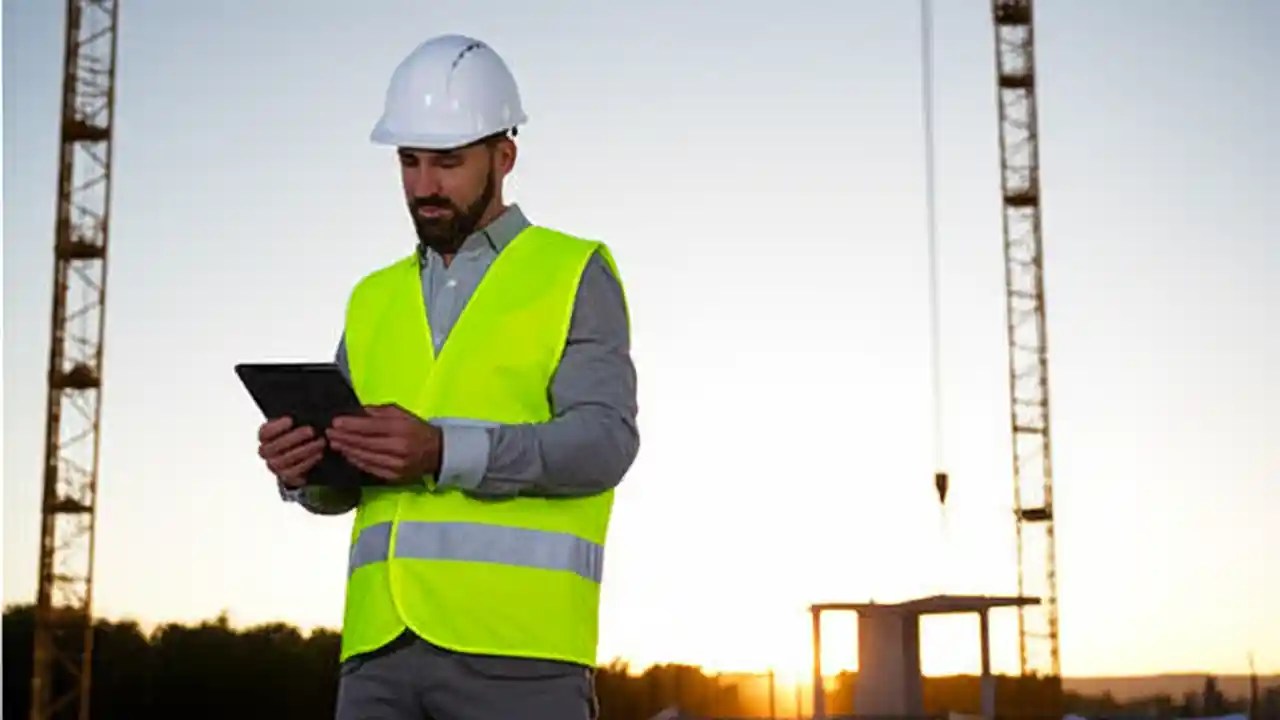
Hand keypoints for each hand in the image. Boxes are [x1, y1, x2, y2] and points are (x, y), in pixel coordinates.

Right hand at [259, 416, 325, 487]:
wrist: (299, 458)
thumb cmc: (297, 437)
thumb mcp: (295, 425)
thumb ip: (297, 419)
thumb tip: (305, 413)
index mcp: (265, 437)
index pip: (264, 433)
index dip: (276, 427)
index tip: (290, 420)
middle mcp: (266, 452)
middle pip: (275, 446)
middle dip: (295, 437)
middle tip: (311, 431)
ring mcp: (274, 465)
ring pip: (284, 460)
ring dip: (304, 450)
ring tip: (320, 442)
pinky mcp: (285, 476)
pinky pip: (294, 471)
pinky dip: (307, 462)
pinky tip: (318, 454)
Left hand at [326, 405, 441, 483]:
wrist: (438, 452)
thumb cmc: (418, 430)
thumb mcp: (402, 414)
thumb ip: (380, 412)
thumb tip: (358, 412)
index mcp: (400, 429)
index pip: (369, 427)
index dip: (350, 425)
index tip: (335, 422)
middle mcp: (398, 448)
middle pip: (364, 443)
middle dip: (344, 438)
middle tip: (329, 433)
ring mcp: (396, 465)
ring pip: (365, 457)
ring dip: (347, 450)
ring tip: (335, 443)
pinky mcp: (394, 476)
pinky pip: (370, 469)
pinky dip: (357, 461)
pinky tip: (348, 455)